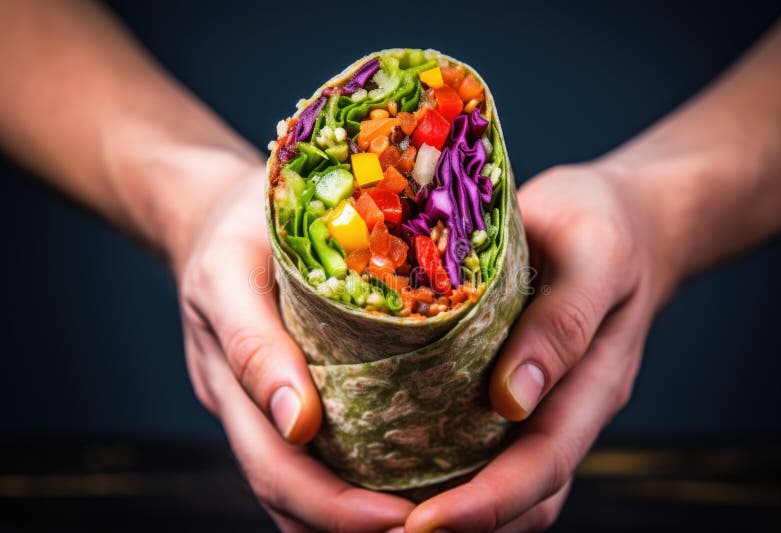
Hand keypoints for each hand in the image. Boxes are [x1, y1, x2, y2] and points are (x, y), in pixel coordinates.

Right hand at [174, 170, 413, 531]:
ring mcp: (257, 402)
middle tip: (424, 527)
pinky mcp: (281, 390)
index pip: (274, 465)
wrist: (215, 214)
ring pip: (296, 486)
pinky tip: (397, 482)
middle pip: (287, 493)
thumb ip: (253, 341)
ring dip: (346, 516)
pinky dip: (347, 480)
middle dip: (350, 524)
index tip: (396, 517)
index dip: (331, 505)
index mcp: (228, 376)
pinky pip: (311, 451)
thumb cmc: (234, 229)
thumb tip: (297, 423)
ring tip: (421, 515)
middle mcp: (242, 404)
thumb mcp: (232, 268)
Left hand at [406, 163, 673, 530]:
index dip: (487, 505)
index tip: (423, 525)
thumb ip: (562, 323)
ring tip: (372, 511)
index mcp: (592, 384)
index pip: (542, 465)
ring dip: (447, 505)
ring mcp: (541, 403)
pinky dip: (440, 463)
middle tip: (377, 529)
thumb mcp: (592, 255)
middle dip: (458, 524)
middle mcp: (563, 408)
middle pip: (520, 497)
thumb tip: (510, 400)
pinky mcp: (513, 386)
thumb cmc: (606, 226)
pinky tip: (388, 459)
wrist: (623, 220)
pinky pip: (479, 441)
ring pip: (498, 479)